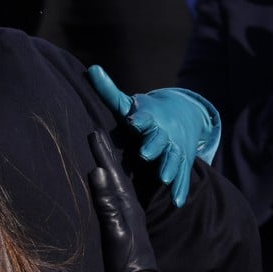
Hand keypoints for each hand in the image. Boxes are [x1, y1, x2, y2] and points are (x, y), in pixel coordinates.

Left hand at [87, 65, 219, 206]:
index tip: (132, 119)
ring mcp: (174, 150)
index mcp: (148, 119)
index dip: (138, 119)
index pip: (143, 118)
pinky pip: (182, 179)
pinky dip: (181, 189)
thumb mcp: (128, 103)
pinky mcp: (181, 164)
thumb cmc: (143, 114)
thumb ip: (109, 91)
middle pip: (159, 140)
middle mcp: (163, 134)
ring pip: (173, 160)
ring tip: (164, 178)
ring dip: (169, 168)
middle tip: (145, 153)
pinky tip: (178, 202)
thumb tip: (90, 69)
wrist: (181, 116)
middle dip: (154, 145)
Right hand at [88, 131, 160, 271]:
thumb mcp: (115, 230)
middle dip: (106, 154)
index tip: (94, 133)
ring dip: (108, 168)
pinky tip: (106, 187)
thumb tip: (96, 171)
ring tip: (101, 154)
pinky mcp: (124, 225)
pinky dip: (109, 185)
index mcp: (128, 204)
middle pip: (116, 174)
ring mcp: (129, 216)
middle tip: (97, 135)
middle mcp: (130, 206)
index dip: (103, 153)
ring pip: (117, 184)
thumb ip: (106, 202)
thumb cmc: (126, 259)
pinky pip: (116, 196)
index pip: (112, 172)